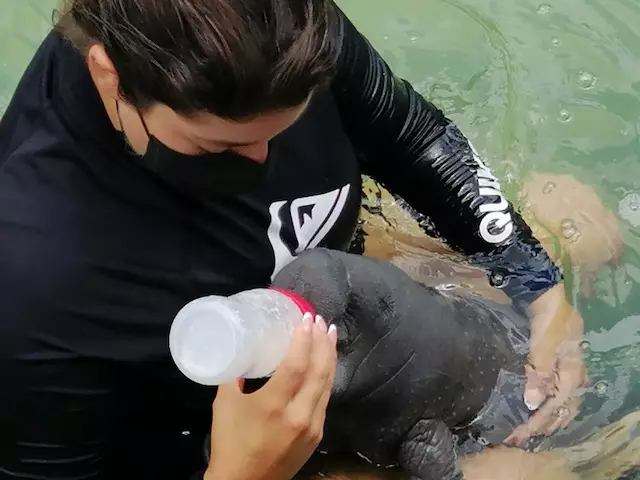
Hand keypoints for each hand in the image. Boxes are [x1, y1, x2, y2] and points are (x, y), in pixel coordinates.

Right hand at [205, 313, 337, 479]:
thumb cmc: (230, 443)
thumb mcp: (224, 404)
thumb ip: (234, 375)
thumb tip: (244, 350)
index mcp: (273, 406)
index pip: (296, 365)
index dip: (303, 340)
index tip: (305, 318)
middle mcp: (299, 415)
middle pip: (319, 372)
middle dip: (322, 343)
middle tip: (320, 321)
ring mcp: (312, 426)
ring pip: (327, 385)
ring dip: (329, 357)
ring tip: (329, 335)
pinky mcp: (317, 435)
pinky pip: (325, 399)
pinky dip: (327, 377)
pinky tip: (325, 365)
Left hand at [505, 285, 587, 446]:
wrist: (544, 291)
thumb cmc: (546, 319)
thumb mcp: (542, 346)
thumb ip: (538, 373)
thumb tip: (532, 402)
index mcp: (572, 370)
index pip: (557, 404)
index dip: (539, 421)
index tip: (520, 433)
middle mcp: (572, 370)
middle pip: (563, 405)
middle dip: (544, 423)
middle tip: (523, 437)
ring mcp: (565, 363)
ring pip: (559, 396)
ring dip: (545, 414)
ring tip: (529, 427)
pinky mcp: (554, 356)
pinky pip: (552, 384)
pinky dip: (543, 398)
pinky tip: (534, 403)